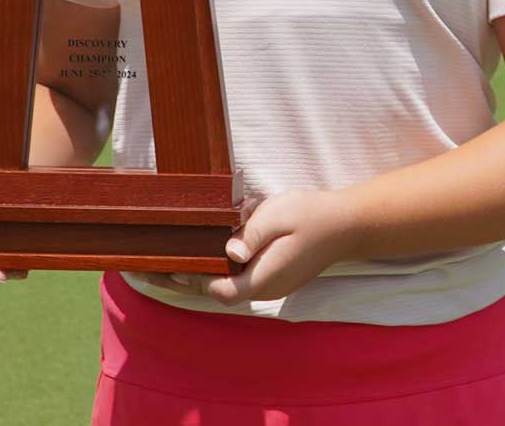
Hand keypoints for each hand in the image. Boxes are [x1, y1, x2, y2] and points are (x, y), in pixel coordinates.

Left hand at [145, 191, 360, 305]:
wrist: (350, 223)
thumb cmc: (314, 215)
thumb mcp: (278, 215)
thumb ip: (250, 234)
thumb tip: (226, 250)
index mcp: (264, 277)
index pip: (217, 288)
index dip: (189, 280)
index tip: (164, 266)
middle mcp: (266, 287)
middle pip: (218, 290)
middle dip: (187, 279)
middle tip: (154, 268)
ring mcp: (272, 283)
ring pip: (229, 283)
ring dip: (202, 273)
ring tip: (170, 262)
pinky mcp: (276, 275)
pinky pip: (242, 275)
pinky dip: (221, 267)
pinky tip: (209, 251)